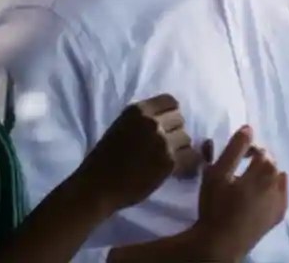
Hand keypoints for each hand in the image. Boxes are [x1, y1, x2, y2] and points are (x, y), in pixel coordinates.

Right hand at [75, 94, 200, 213]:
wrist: (98, 186)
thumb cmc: (104, 158)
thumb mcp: (121, 126)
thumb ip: (142, 120)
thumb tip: (165, 119)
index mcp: (138, 110)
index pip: (170, 101)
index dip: (171, 114)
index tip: (167, 126)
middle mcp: (152, 122)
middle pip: (180, 120)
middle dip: (175, 132)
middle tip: (166, 146)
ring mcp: (162, 141)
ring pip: (186, 138)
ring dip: (181, 148)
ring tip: (168, 159)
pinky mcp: (169, 162)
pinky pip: (191, 157)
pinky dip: (187, 164)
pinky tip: (178, 170)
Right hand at [194, 126, 287, 260]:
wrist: (220, 242)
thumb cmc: (215, 206)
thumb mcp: (218, 173)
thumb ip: (234, 149)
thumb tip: (248, 128)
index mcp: (262, 171)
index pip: (261, 152)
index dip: (249, 150)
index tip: (237, 156)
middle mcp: (277, 185)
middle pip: (271, 165)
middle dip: (259, 162)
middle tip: (241, 167)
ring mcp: (279, 202)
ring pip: (278, 178)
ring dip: (267, 175)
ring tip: (250, 182)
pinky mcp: (278, 216)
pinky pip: (282, 196)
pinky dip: (275, 190)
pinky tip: (262, 195)